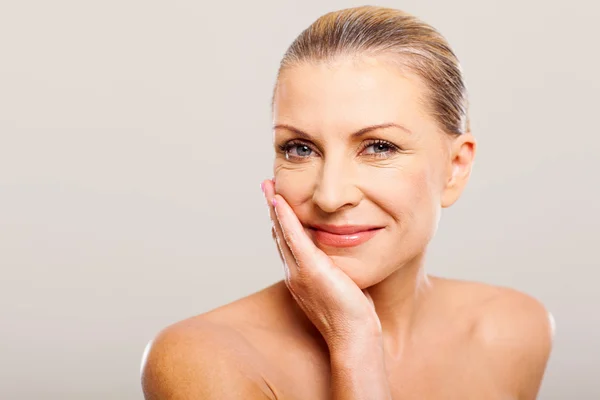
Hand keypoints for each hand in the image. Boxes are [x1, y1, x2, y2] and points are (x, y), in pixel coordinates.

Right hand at [261, 178, 381, 347]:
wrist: (353, 337)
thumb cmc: (353, 317)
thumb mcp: (343, 287)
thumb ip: (338, 271)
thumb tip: (344, 262)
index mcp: (300, 277)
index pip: (287, 243)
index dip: (282, 222)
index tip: (279, 203)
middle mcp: (293, 273)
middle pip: (279, 234)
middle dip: (273, 210)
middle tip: (268, 187)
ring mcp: (299, 271)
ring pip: (282, 232)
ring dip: (274, 207)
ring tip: (268, 187)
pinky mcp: (310, 269)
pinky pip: (293, 237)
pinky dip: (285, 218)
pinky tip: (279, 201)